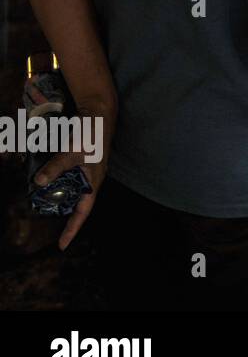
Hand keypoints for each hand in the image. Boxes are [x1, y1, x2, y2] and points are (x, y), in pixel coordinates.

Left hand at [33, 128, 110, 250]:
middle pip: (75, 202)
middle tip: (44, 217)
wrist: (99, 111)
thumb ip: (56, 166)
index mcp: (93, 181)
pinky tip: (44, 176)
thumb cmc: (92, 133)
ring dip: (56, 193)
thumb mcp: (72, 151)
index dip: (72, 229)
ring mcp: (86, 169)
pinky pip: (67, 176)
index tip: (61, 245)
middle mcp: (90, 178)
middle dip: (61, 211)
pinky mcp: (80, 161)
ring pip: (69, 189)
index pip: (83, 212)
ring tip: (41, 198)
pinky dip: (56, 179)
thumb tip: (38, 182)